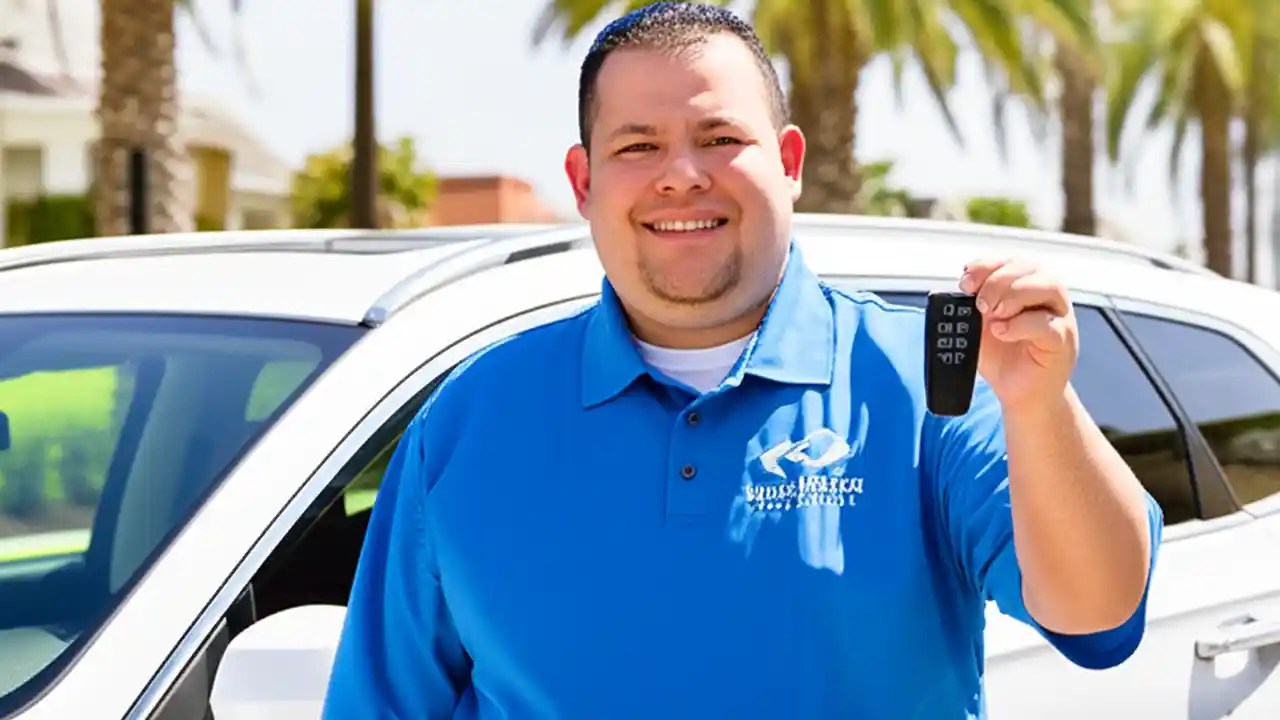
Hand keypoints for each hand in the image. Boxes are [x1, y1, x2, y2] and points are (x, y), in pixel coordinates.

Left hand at [959, 258, 1078, 412]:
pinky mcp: (1063, 340)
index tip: (965, 281)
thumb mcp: (978, 325)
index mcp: (1026, 285)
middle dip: (997, 281)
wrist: (1020, 395)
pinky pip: (1047, 323)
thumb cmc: (1002, 356)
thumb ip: (971, 305)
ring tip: (994, 316)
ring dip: (1013, 296)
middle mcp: (1047, 295)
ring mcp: (1059, 316)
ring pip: (1047, 286)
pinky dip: (1021, 324)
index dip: (987, 264)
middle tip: (980, 304)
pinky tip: (1002, 332)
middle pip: (1029, 267)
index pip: (1011, 259)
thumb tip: (960, 289)